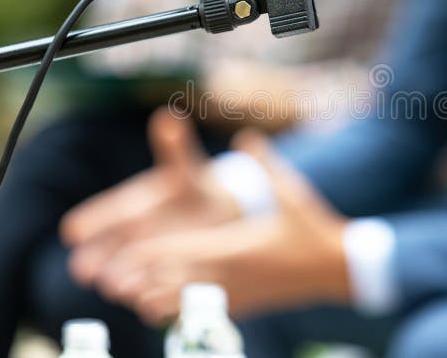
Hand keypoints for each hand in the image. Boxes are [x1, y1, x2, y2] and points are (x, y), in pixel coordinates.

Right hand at [60, 107, 240, 285]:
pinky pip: (154, 284)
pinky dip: (150, 294)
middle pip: (113, 245)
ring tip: (111, 287)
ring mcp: (151, 254)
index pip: (110, 211)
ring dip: (120, 277)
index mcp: (138, 204)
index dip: (92, 220)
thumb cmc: (196, 189)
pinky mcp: (167, 272)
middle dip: (98, 256)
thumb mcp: (187, 169)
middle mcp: (138, 232)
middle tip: (82, 268)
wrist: (222, 214)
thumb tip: (168, 116)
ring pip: (130, 267)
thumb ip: (176, 147)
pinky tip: (145, 304)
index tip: (71, 229)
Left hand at [90, 130, 350, 324]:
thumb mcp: (292, 192)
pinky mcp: (244, 303)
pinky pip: (202, 312)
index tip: (123, 255)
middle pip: (175, 280)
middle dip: (143, 281)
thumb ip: (266, 163)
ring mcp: (237, 292)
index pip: (184, 252)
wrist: (337, 268)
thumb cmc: (313, 229)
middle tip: (109, 281)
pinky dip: (178, 312)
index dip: (151, 255)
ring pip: (185, 301)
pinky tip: (160, 310)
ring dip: (156, 298)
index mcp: (237, 247)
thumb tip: (247, 134)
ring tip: (127, 296)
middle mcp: (232, 273)